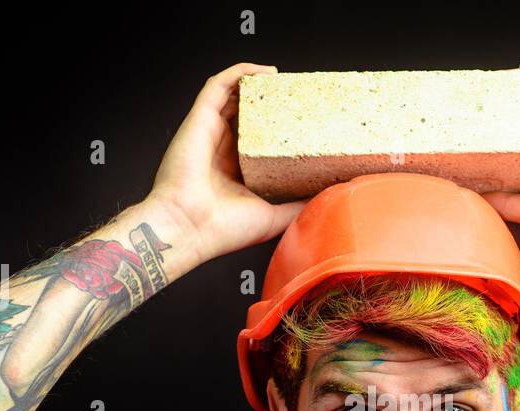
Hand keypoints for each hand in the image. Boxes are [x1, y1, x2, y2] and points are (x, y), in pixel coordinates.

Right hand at [146, 62, 309, 266]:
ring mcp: (210, 132)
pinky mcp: (200, 118)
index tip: (301, 122)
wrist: (191, 227)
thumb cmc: (223, 230)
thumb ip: (299, 205)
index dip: (277, 128)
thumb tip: (328, 197)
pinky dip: (240, 72)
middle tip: (296, 98)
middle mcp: (222, 150)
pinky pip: (219, 84)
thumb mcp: (275, 217)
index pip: (258, 140)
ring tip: (284, 81)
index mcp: (235, 172)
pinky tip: (265, 71)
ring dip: (257, 84)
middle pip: (247, 115)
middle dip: (270, 102)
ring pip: (234, 95)